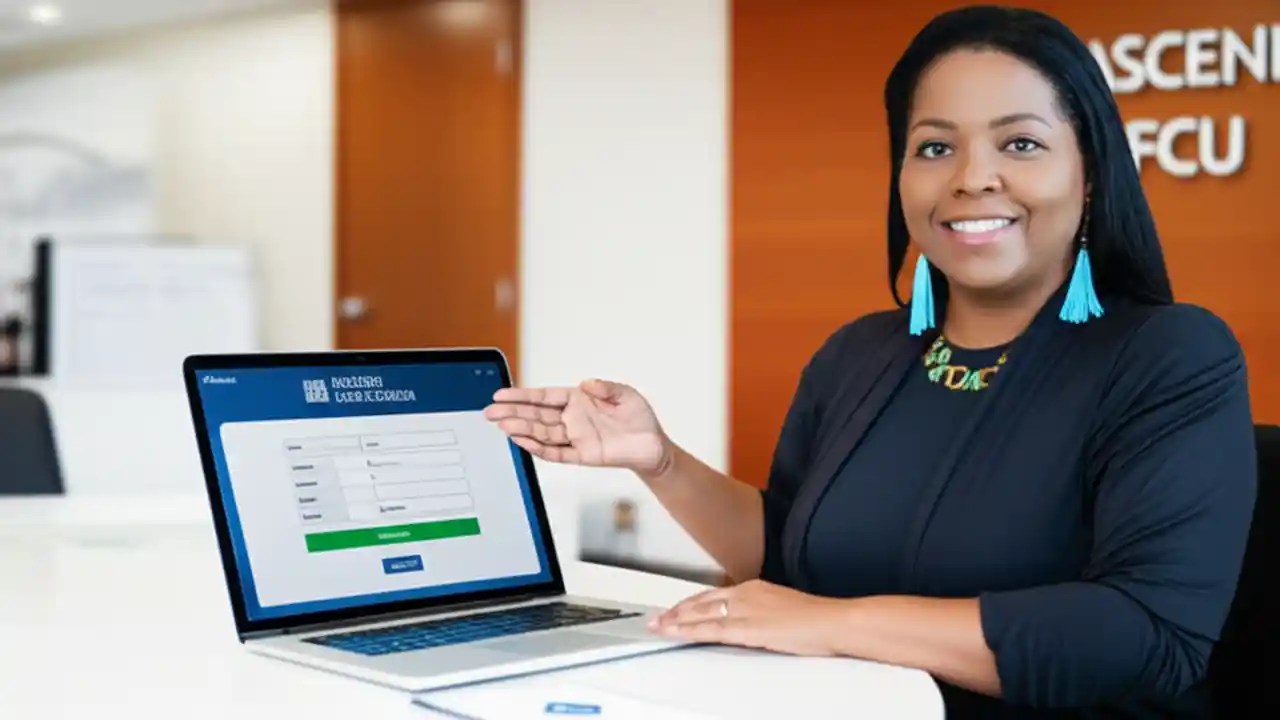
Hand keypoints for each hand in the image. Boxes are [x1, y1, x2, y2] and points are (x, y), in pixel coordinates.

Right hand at [483, 379, 672, 476]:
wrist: (653, 446)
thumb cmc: (639, 418)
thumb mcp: (625, 394)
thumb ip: (605, 387)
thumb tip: (586, 382)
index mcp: (578, 400)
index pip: (545, 397)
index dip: (523, 395)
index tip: (501, 394)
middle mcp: (572, 418)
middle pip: (536, 415)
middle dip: (512, 412)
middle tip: (489, 411)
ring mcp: (575, 437)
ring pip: (542, 433)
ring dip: (522, 429)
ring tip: (501, 425)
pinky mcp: (582, 455)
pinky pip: (557, 452)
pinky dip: (540, 448)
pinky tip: (523, 442)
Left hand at [647, 580, 848, 656]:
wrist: (833, 621)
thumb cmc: (817, 618)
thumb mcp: (784, 608)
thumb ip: (763, 612)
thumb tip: (754, 621)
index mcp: (754, 588)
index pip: (714, 594)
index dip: (691, 603)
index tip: (676, 609)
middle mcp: (745, 594)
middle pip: (701, 602)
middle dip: (676, 611)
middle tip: (656, 618)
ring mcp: (745, 610)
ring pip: (700, 614)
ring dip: (675, 621)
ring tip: (657, 626)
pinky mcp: (747, 627)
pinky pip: (710, 629)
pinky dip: (689, 631)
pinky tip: (676, 633)